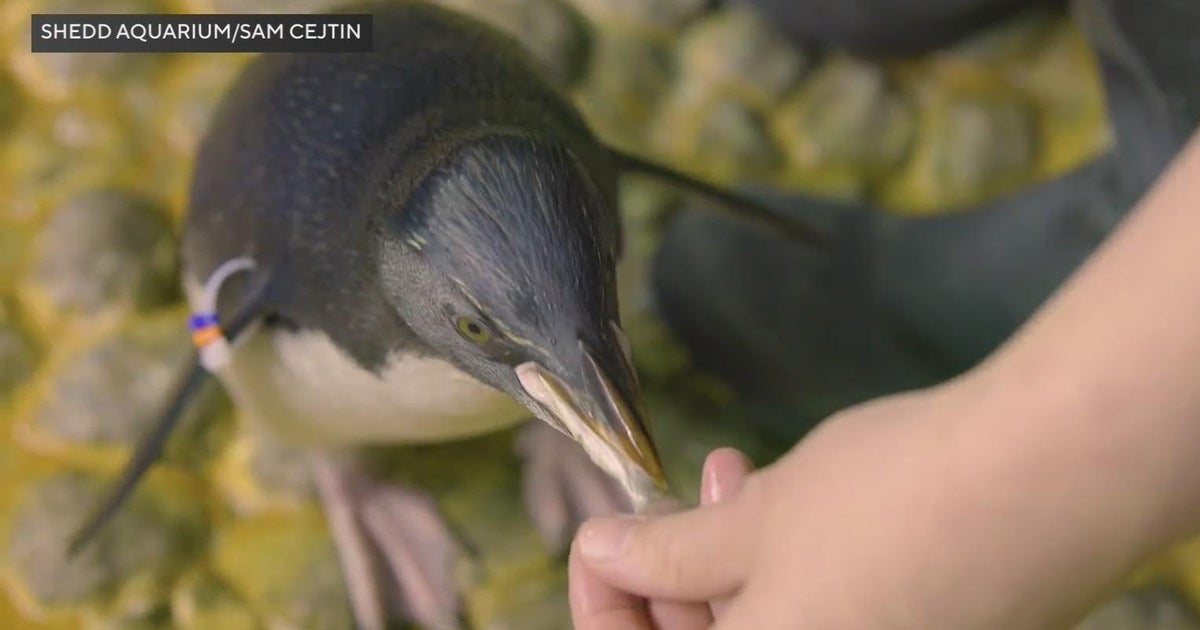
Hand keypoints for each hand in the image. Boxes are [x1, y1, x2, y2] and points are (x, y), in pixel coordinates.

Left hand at [568, 372, 1194, 629]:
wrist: (1050, 478)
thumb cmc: (886, 506)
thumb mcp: (752, 526)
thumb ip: (666, 554)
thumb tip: (605, 553)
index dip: (606, 603)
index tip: (601, 540)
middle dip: (676, 571)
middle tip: (673, 499)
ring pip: (776, 623)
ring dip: (737, 556)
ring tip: (732, 474)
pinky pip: (833, 614)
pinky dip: (797, 565)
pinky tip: (798, 494)